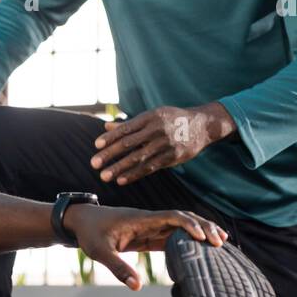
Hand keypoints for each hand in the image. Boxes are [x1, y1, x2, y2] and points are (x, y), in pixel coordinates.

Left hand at [69, 205, 227, 289]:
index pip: (172, 216)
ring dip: (200, 231)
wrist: (80, 221)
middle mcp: (149, 220)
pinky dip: (188, 239)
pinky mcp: (147, 235)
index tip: (203, 237)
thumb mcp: (99, 252)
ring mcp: (150, 226)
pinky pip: (172, 235)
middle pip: (183, 218)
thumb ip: (118, 268)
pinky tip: (200, 248)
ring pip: (180, 225)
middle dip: (203, 226)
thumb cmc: (88, 234)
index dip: (189, 225)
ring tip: (220, 242)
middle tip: (221, 241)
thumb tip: (137, 286)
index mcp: (140, 219)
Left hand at [90, 103, 234, 185]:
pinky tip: (121, 180)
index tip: (96, 145)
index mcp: (149, 118)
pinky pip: (150, 167)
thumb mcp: (152, 116)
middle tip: (94, 163)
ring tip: (104, 176)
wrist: (202, 125)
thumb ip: (129, 124)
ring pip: (138, 158)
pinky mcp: (172, 157)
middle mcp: (156, 130)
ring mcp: (165, 144)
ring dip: (119, 168)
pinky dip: (135, 174)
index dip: (111, 137)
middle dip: (110, 154)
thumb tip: (106, 126)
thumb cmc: (171, 119)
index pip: (126, 129)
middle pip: (129, 144)